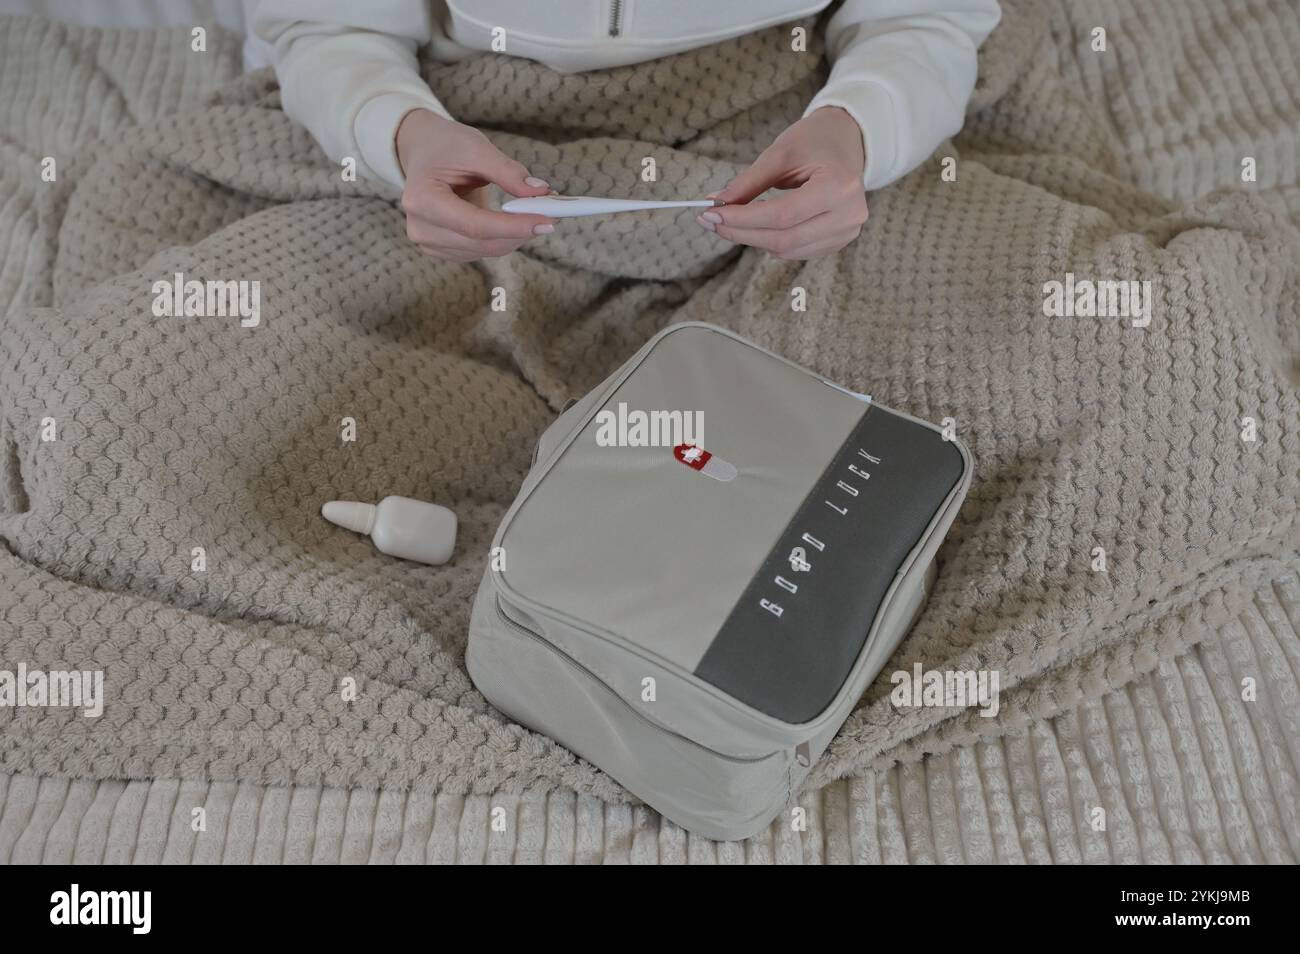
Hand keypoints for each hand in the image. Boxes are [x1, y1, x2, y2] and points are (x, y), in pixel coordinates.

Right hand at [395, 109, 555, 261]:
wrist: (423, 151)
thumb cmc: (446, 146)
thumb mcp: (476, 148)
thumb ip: (508, 173)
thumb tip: (541, 193)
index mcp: (422, 199)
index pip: (474, 224)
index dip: (513, 226)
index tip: (546, 221)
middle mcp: (420, 227)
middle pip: (482, 242)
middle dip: (521, 231)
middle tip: (552, 215)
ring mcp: (429, 243)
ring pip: (486, 250)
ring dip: (515, 235)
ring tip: (533, 211)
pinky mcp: (442, 249)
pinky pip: (481, 251)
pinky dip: (503, 238)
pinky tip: (513, 221)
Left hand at [697, 107, 867, 259]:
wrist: (845, 142)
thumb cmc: (813, 141)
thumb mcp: (779, 154)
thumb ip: (749, 182)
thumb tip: (716, 204)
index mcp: (839, 186)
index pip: (782, 215)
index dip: (742, 219)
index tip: (710, 214)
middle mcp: (849, 214)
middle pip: (784, 239)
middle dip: (742, 233)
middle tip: (711, 221)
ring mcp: (847, 232)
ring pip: (788, 250)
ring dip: (754, 239)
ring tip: (732, 221)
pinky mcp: (839, 241)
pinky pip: (797, 252)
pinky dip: (772, 242)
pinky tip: (757, 227)